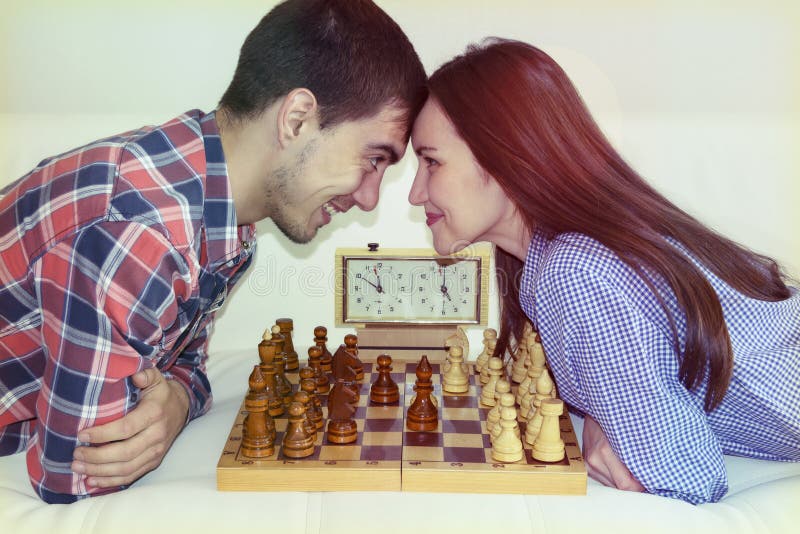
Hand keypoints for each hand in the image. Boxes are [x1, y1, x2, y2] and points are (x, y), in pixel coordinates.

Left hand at [71, 367, 189, 488]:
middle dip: (97, 456)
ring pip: (126, 468)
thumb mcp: (155, 378)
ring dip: (100, 471)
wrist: (181, 408)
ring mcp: (156, 451)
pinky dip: (110, 481)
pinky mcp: (154, 462)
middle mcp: (157, 435)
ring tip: (78, 467)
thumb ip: (145, 374)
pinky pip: (131, 476)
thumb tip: (135, 375)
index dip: (102, 434)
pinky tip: (93, 480)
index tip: (81, 435)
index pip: (126, 428)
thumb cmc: (160, 393)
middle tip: (76, 454)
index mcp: (154, 414)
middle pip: (124, 452)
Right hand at [582, 414, 645, 492]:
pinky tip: (620, 463)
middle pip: (619, 487)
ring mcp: (588, 463)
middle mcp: (593, 459)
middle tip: (644, 471)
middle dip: (633, 483)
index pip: (626, 484)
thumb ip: (640, 455)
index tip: (651, 480)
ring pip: (612, 484)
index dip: (641, 486)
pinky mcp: (586, 464)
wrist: (597, 406)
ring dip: (623, 479)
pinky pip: (605, 479)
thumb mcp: (632, 431)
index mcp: (604, 451)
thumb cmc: (616, 415)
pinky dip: (615, 475)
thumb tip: (652, 475)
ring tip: (630, 464)